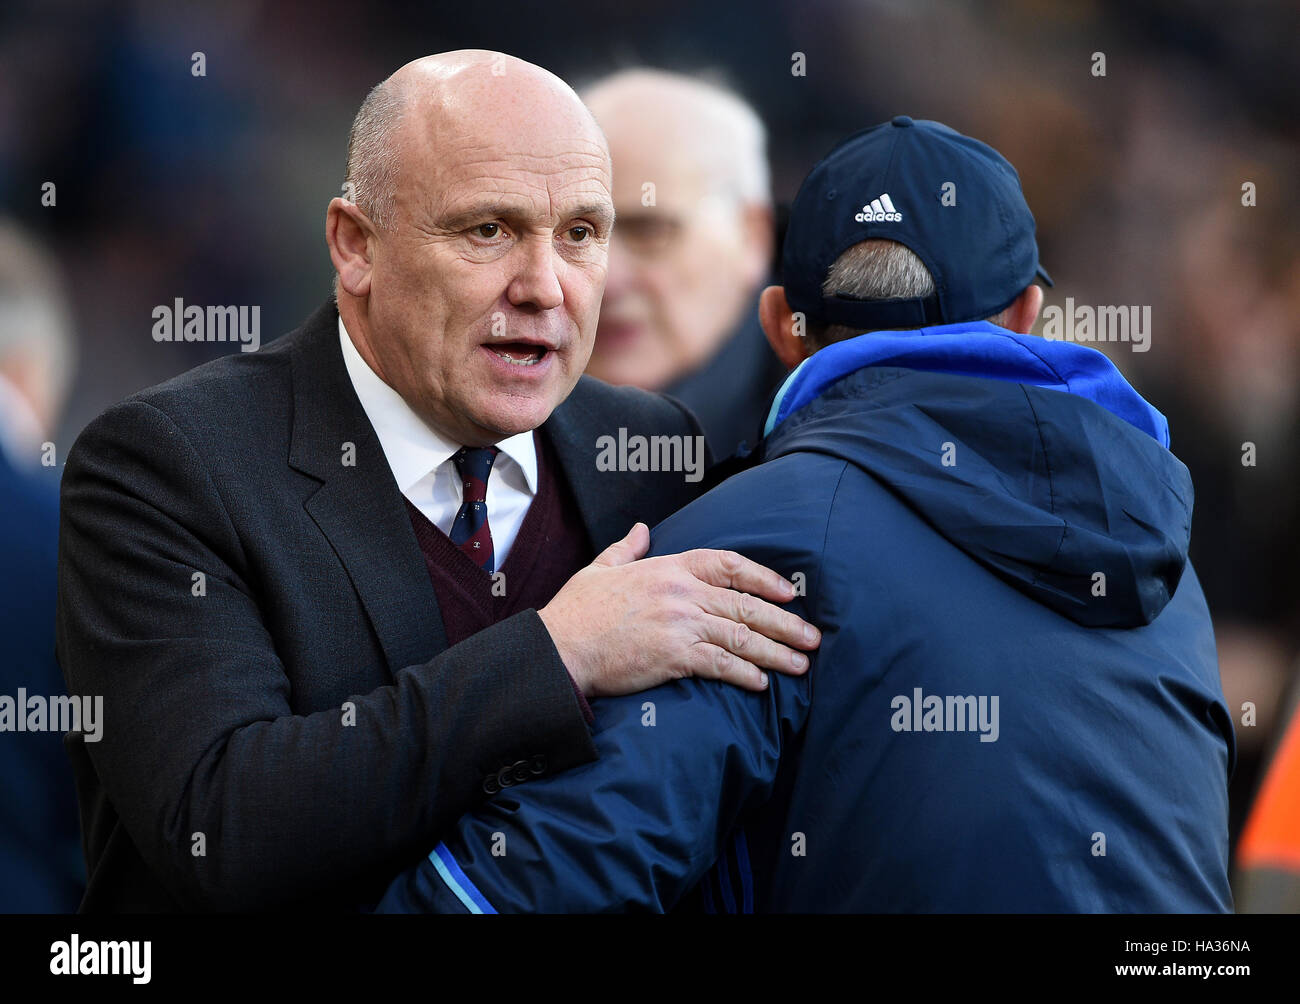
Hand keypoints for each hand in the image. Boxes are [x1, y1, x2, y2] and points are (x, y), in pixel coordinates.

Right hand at [539, 523, 819, 697]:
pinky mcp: (674, 657)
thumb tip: (643, 529)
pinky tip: (761, 683)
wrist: (560, 647)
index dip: (764, 578)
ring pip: (740, 637)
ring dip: (775, 652)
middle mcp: (681, 593)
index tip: (788, 593)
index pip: (729, 565)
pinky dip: (745, 674)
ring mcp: (680, 624)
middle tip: (811, 639)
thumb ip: (628, 548)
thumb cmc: (577, 611)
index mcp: (669, 567)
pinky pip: (720, 664)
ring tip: (800, 665)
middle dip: (784, 623)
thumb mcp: (602, 568)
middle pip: (745, 606)